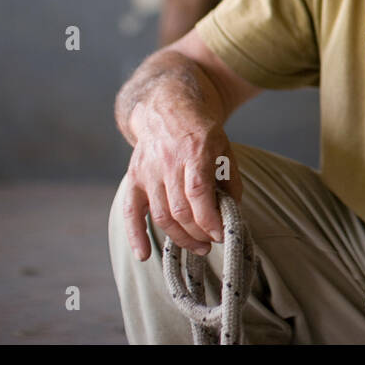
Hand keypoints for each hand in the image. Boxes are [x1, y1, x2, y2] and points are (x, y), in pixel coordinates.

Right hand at [120, 99, 243, 261]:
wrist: (168, 109)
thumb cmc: (202, 132)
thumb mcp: (225, 148)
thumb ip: (230, 180)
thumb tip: (234, 212)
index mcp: (194, 152)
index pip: (199, 193)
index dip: (210, 219)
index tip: (221, 234)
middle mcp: (168, 162)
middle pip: (180, 210)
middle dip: (198, 233)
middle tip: (212, 242)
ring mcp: (148, 171)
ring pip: (161, 215)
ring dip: (180, 237)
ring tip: (197, 246)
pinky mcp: (134, 178)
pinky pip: (130, 211)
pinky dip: (135, 235)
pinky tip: (143, 255)